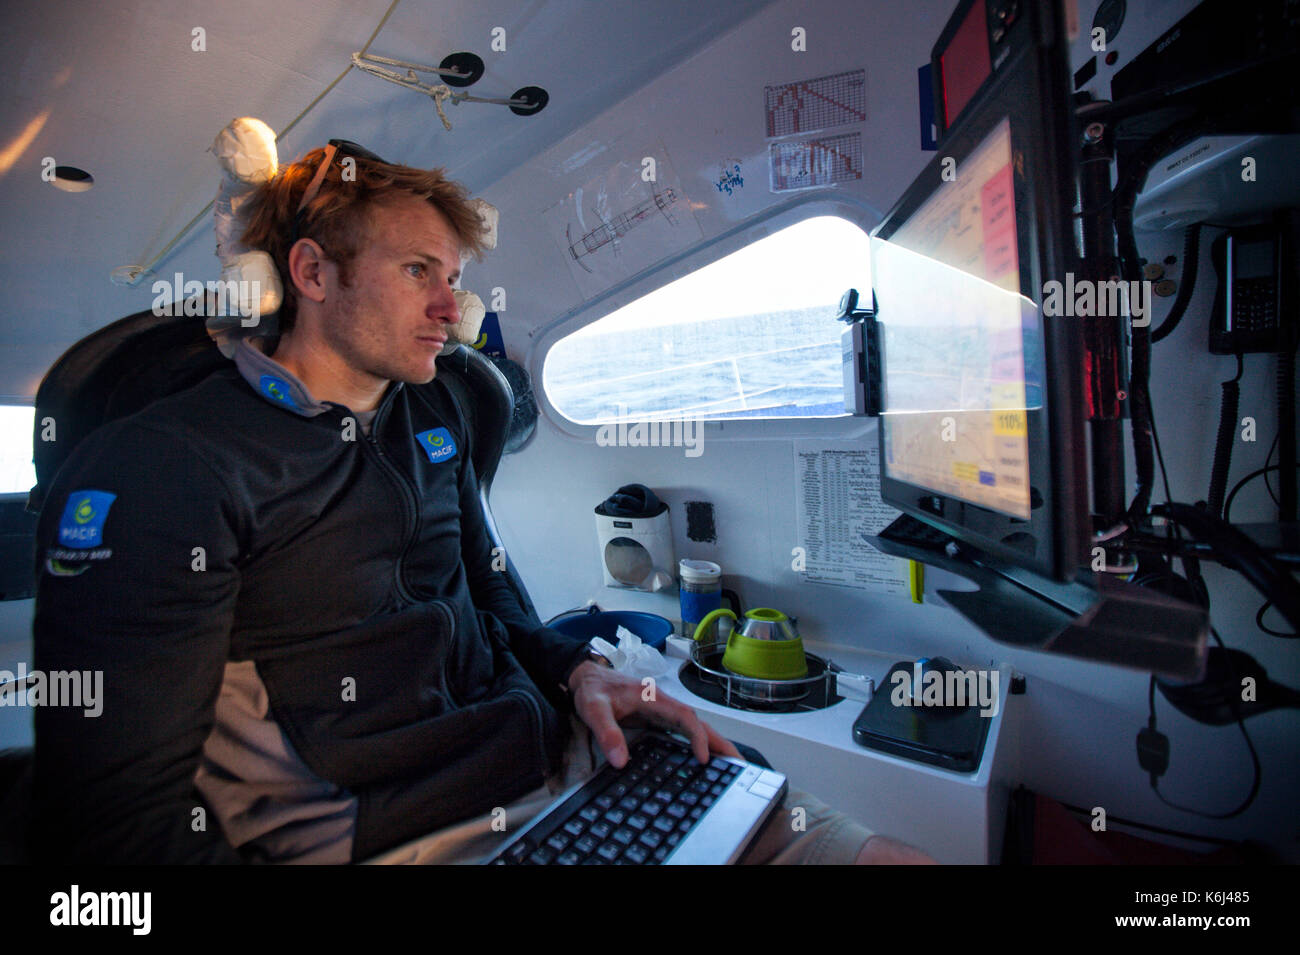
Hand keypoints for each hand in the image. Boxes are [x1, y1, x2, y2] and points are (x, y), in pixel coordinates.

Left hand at [567, 662, 740, 768]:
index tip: (703, 759)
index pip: (685, 717)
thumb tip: (620, 761)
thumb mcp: (595, 709)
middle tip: (739, 764)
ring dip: (713, 743)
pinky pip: (684, 731)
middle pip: (698, 723)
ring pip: (694, 727)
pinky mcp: (658, 718)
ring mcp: (662, 711)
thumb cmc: (593, 689)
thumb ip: (607, 733)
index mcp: (654, 699)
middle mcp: (663, 704)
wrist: (586, 676)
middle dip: (719, 742)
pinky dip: (698, 744)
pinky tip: (704, 759)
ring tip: (731, 765)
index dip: (697, 738)